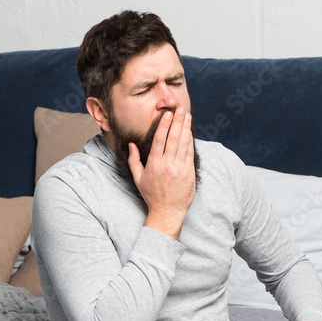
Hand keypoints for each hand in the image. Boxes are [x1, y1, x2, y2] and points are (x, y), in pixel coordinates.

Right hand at [127, 107, 195, 239]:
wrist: (168, 211)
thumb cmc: (152, 195)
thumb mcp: (138, 178)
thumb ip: (133, 160)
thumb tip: (131, 144)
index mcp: (154, 165)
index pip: (159, 140)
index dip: (164, 125)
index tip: (167, 114)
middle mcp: (167, 165)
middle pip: (173, 138)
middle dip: (177, 122)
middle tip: (180, 109)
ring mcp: (180, 169)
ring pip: (183, 144)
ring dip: (186, 128)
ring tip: (187, 115)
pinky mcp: (189, 173)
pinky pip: (190, 153)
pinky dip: (190, 141)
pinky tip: (190, 132)